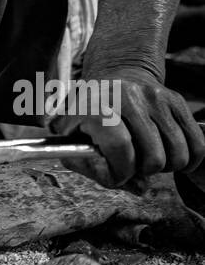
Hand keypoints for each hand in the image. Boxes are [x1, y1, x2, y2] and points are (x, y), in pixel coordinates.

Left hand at [75, 65, 204, 185]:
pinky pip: (197, 143)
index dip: (121, 170)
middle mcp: (126, 95)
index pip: (118, 145)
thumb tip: (139, 187)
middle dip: (144, 171)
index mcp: (95, 104)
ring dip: (166, 166)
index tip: (118, 173)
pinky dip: (188, 160)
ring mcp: (154, 96)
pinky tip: (170, 155)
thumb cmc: (90, 114)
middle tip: (134, 164)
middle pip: (154, 156)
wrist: (112, 77)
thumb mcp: (73, 139)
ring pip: (178, 153)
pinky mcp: (176, 100)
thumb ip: (94, 168)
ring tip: (149, 157)